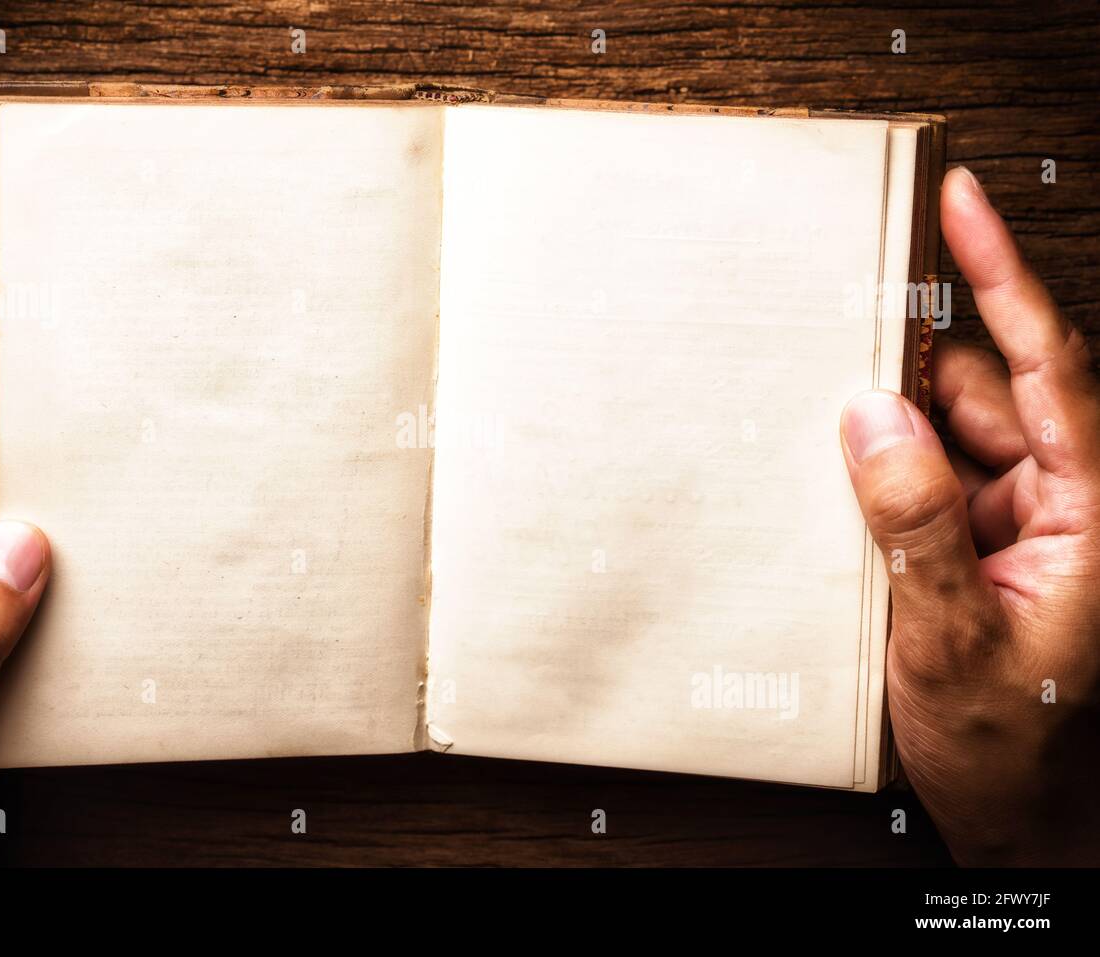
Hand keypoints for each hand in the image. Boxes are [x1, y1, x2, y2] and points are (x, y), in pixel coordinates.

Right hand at [841, 167, 1099, 864]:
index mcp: (1094, 513)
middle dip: (917, 352)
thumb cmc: (1021, 751)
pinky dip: (885, 465)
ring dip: (892, 416)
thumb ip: (916, 526)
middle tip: (840, 308)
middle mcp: (1067, 503)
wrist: (1029, 827)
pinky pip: (930, 478)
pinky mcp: (984, 547)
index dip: (1002, 278)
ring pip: (952, 431)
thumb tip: (872, 420)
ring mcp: (1023, 524)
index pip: (1050, 366)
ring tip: (821, 398)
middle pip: (990, 388)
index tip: (963, 203)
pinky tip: (837, 464)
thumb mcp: (956, 643)